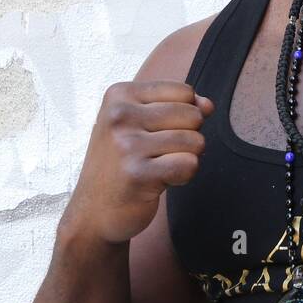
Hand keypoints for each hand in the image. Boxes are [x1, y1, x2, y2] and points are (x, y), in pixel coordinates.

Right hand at [61, 80, 213, 244]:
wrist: (94, 211)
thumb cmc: (122, 163)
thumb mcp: (142, 124)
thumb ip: (179, 107)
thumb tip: (208, 105)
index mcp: (120, 94)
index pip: (184, 91)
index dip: (185, 115)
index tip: (158, 132)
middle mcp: (120, 115)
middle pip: (193, 115)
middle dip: (188, 137)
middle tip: (159, 154)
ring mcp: (127, 145)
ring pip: (195, 141)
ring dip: (186, 158)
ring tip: (157, 167)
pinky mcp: (138, 174)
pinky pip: (189, 165)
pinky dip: (183, 176)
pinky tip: (160, 181)